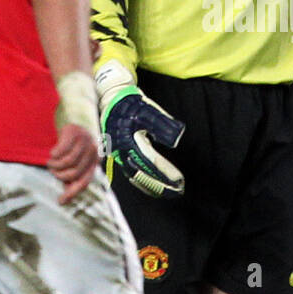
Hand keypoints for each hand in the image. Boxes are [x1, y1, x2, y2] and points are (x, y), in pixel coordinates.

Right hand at [48, 123, 100, 201]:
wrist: (71, 116)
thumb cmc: (72, 143)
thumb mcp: (75, 159)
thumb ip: (73, 175)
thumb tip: (67, 194)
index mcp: (95, 160)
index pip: (85, 180)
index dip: (72, 192)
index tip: (60, 201)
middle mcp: (93, 150)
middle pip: (74, 173)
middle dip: (60, 175)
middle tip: (52, 171)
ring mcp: (85, 140)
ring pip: (67, 162)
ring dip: (55, 165)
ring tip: (51, 162)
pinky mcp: (74, 132)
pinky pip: (61, 151)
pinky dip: (53, 154)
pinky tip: (52, 152)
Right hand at [97, 61, 184, 197]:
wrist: (113, 101)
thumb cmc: (132, 105)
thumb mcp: (148, 111)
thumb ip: (162, 124)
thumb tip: (175, 141)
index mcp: (128, 141)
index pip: (150, 163)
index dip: (165, 173)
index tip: (179, 181)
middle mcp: (122, 152)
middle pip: (142, 175)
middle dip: (160, 186)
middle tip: (178, 191)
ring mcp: (120, 155)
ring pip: (137, 178)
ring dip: (152, 187)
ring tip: (169, 192)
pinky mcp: (121, 156)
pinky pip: (133, 174)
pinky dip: (144, 182)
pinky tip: (155, 187)